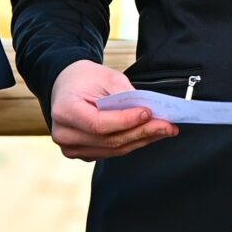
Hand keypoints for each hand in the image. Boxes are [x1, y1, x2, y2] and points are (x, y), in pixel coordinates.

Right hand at [48, 58, 175, 160]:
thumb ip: (125, 96)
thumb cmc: (84, 78)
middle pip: (109, 140)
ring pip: (114, 150)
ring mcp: (72, 147)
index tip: (148, 113)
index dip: (126, 121)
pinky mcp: (82, 153)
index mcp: (65, 111)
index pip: (98, 124)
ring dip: (141, 140)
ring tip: (163, 130)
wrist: (67, 84)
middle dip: (142, 132)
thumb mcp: (106, 77)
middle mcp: (65, 134)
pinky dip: (132, 143)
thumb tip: (149, 114)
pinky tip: (147, 134)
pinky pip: (111, 152)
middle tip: (167, 125)